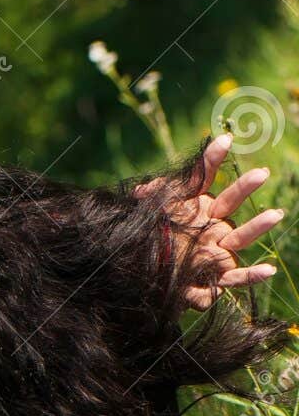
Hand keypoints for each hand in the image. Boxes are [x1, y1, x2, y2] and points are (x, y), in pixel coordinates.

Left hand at [138, 134, 284, 311]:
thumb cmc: (150, 242)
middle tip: (262, 173)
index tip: (225, 139)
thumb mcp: (145, 217)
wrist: (147, 276)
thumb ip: (148, 200)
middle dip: (245, 188)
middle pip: (230, 203)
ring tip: (276, 214)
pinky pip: (237, 276)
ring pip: (241, 237)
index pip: (204, 179)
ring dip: (258, 226)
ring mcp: (216, 249)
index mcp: (195, 208)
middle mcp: (211, 226)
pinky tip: (269, 270)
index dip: (212, 160)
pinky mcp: (217, 276)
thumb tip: (140, 191)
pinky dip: (253, 274)